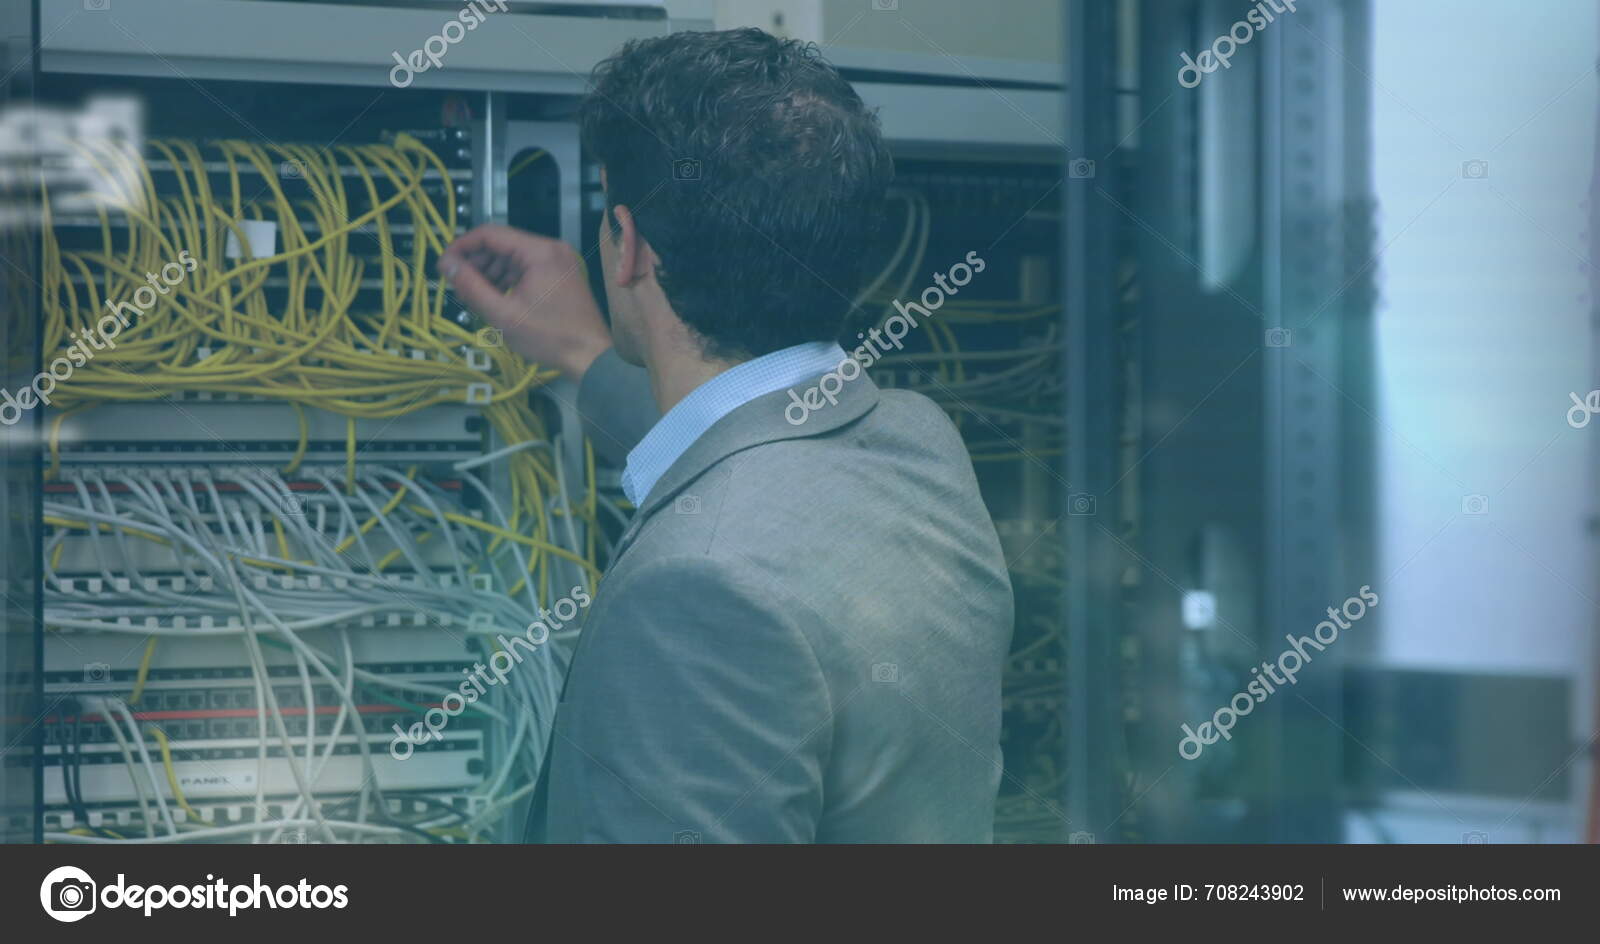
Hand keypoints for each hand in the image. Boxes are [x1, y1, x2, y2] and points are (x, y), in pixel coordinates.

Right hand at [438, 224, 611, 381]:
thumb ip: (470, 286)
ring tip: (473, 296)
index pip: (490, 233)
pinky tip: (494, 298)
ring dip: (489, 273)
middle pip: (501, 244)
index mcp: (540, 252)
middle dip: (475, 263)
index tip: (444, 264)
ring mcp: (558, 261)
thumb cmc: (550, 338)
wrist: (591, 357)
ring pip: (512, 257)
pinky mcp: (559, 275)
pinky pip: (525, 269)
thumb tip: (446, 264)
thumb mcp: (502, 314)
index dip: (461, 246)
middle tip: (456, 285)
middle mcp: (551, 249)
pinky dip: (507, 280)